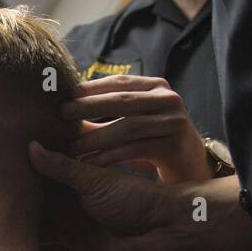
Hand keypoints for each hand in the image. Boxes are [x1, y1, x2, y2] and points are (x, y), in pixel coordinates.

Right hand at [29, 141, 183, 250]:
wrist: (160, 230)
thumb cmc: (133, 197)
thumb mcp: (94, 179)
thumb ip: (63, 166)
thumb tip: (31, 146)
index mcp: (70, 186)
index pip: (38, 182)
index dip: (17, 180)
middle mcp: (67, 209)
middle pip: (33, 211)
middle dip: (11, 210)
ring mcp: (71, 233)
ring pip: (37, 235)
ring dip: (18, 236)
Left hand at [64, 75, 211, 183]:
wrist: (190, 168)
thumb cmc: (153, 144)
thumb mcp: (126, 127)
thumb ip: (97, 120)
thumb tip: (60, 115)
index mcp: (155, 87)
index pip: (118, 82)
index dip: (90, 88)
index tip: (63, 96)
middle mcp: (168, 99)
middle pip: (122, 100)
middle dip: (89, 106)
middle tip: (62, 113)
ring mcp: (174, 121)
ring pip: (129, 126)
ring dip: (97, 137)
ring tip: (73, 147)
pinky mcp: (176, 145)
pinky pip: (138, 149)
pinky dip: (112, 156)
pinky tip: (92, 164)